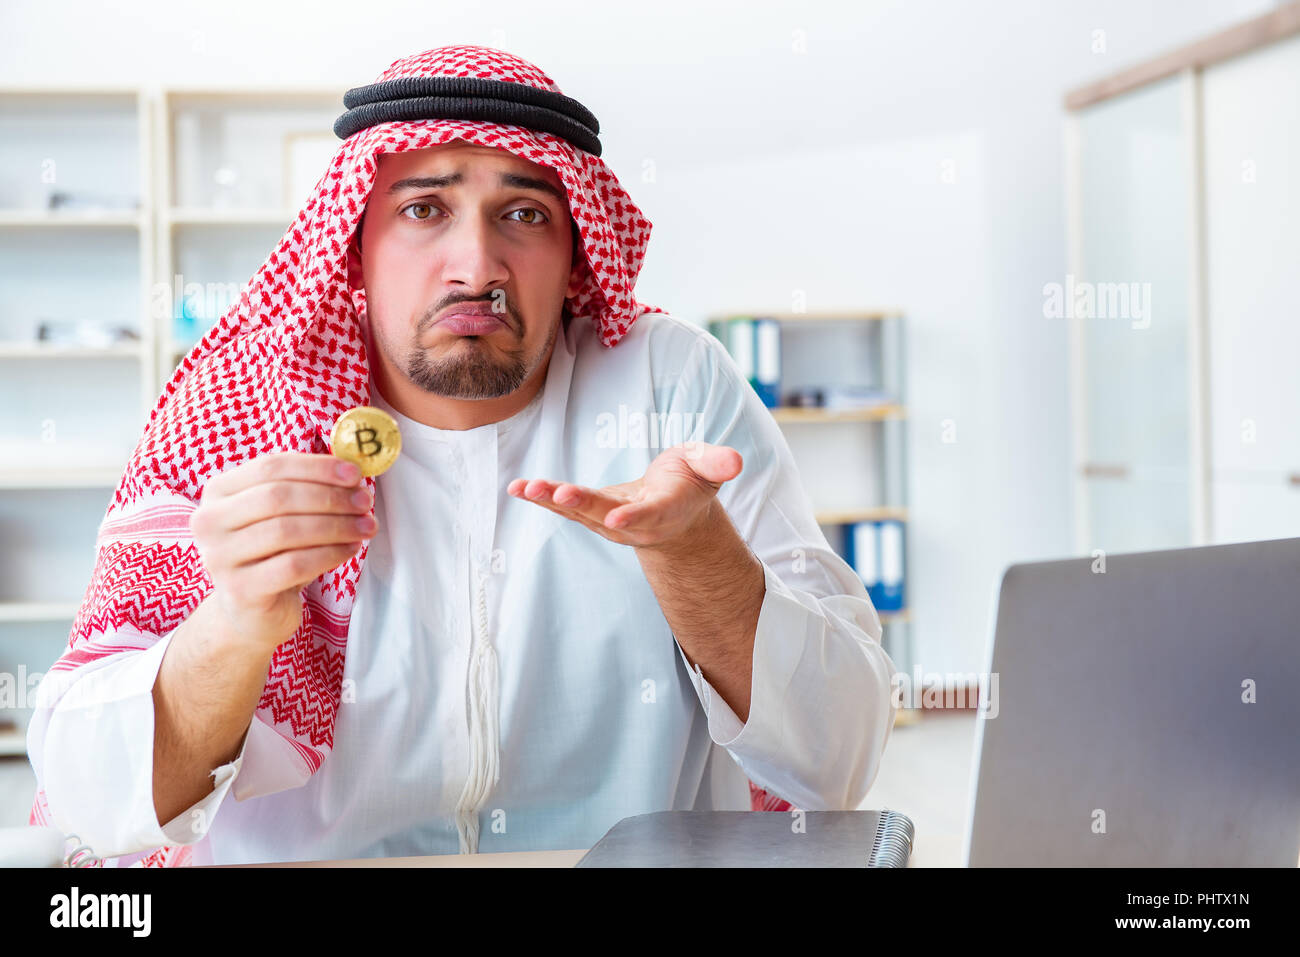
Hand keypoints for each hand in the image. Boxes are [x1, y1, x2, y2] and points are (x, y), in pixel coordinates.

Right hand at [189, 452, 377, 651]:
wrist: (252, 611)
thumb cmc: (273, 554)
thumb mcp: (284, 515)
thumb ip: (307, 489)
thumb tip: (353, 473)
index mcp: (218, 491)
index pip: (271, 467)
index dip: (317, 467)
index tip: (355, 474)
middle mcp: (209, 521)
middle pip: (278, 497)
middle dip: (330, 497)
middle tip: (364, 502)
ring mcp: (220, 557)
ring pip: (287, 530)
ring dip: (336, 525)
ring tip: (365, 527)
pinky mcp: (240, 589)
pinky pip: (294, 564)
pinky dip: (329, 553)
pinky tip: (350, 549)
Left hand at [506, 440, 741, 549]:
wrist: (674, 514)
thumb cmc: (691, 484)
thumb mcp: (709, 468)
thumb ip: (718, 463)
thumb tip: (735, 459)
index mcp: (665, 510)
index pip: (650, 515)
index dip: (634, 517)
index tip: (617, 518)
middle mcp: (633, 522)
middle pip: (605, 515)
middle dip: (582, 506)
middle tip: (559, 495)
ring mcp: (609, 522)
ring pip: (579, 513)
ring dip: (552, 500)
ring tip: (528, 489)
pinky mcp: (590, 514)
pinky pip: (564, 506)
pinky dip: (540, 496)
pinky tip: (516, 487)